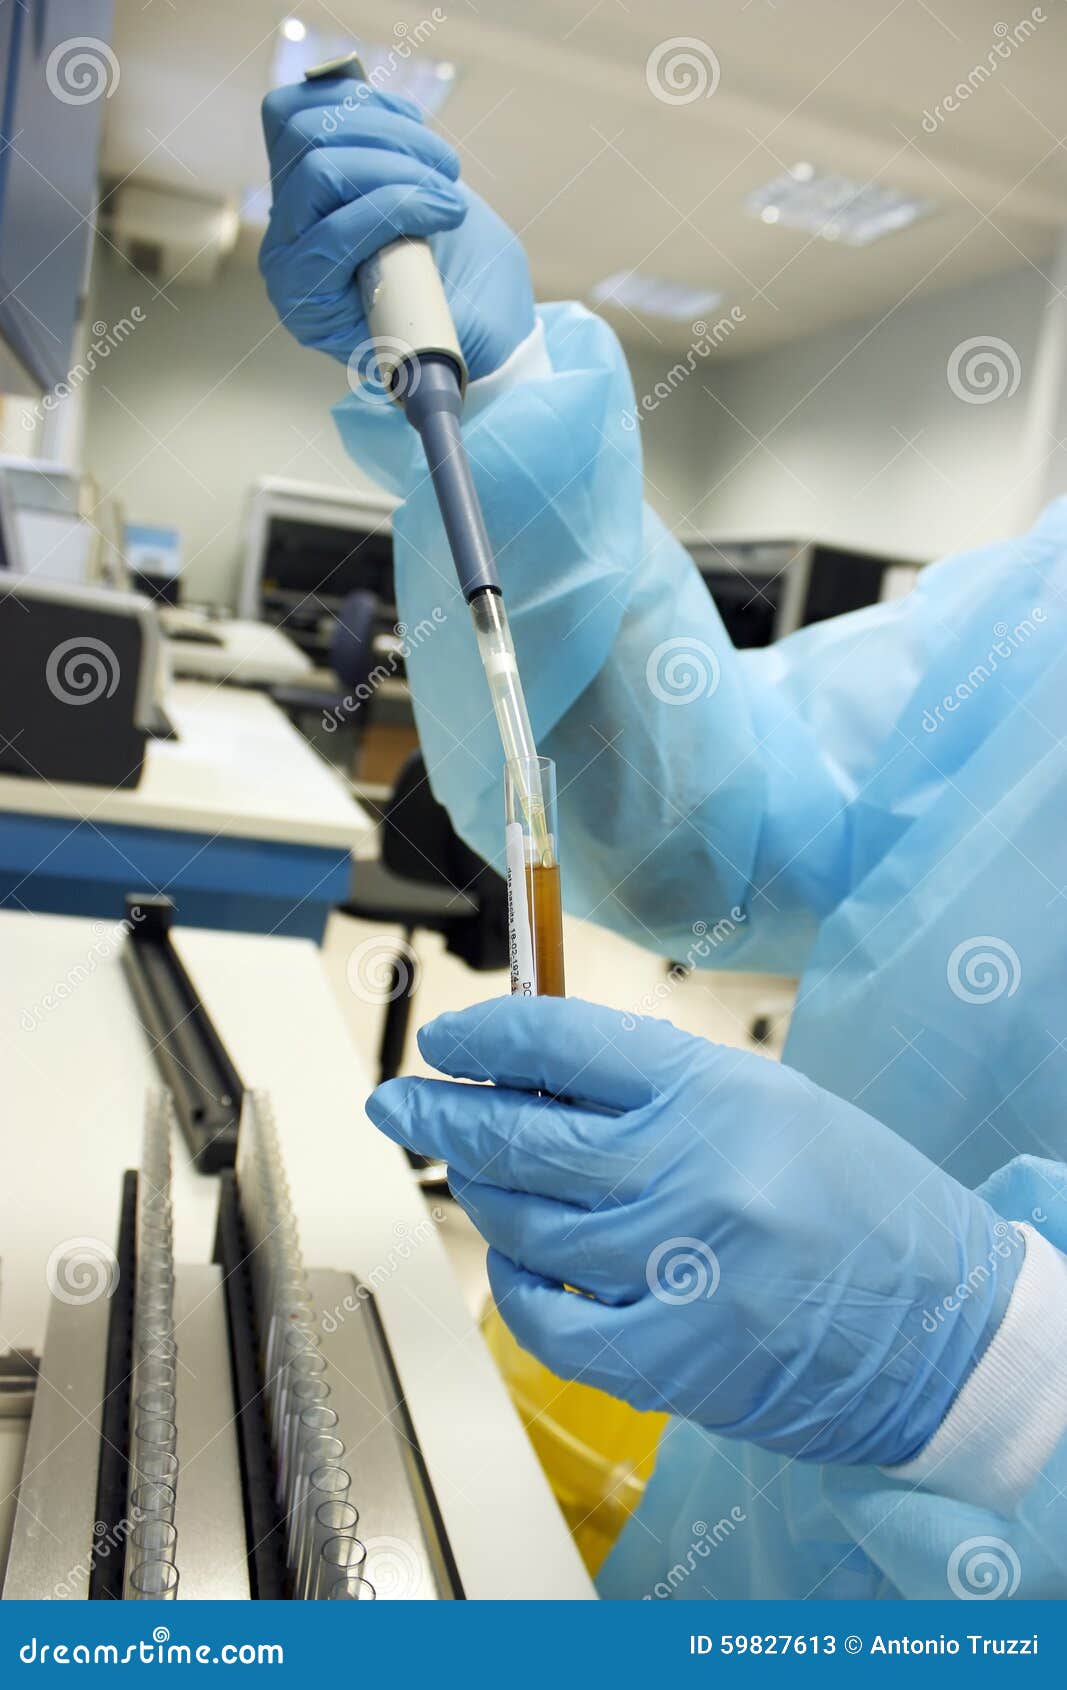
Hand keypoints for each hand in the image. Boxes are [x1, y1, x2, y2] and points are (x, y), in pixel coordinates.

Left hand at [259, 79, 533, 378]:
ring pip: (310, 128)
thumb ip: (431, 345)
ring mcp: (290, 202)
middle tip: (451, 183)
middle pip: (316, 169)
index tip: (454, 209)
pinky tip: (409, 126)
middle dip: (395, 166)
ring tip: (440, 160)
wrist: (464, 297)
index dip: (398, 207)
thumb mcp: (452, 347)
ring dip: (387, 129)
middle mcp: (287, 253)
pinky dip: (365, 102)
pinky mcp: (302, 160)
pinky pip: (307, 104)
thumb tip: (420, 342)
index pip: (331, 235)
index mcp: (310, 307)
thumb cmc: (460, 326)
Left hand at [367, 997, 1021, 1466]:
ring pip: (520, 1226)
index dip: (484, 1036)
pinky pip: (549, 1322)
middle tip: (400, 1104)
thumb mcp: (761, 1100)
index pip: (559, 1042)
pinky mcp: (669, 1359)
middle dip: (438, 1114)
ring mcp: (674, 1270)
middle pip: (516, 1137)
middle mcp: (685, 1173)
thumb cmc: (854, 1199)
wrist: (940, 1323)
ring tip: (475, 1179)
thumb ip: (649, 1085)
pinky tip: (522, 1265)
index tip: (447, 1040)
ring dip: (481, 1198)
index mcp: (712, 1091)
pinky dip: (518, 1290)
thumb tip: (531, 1073)